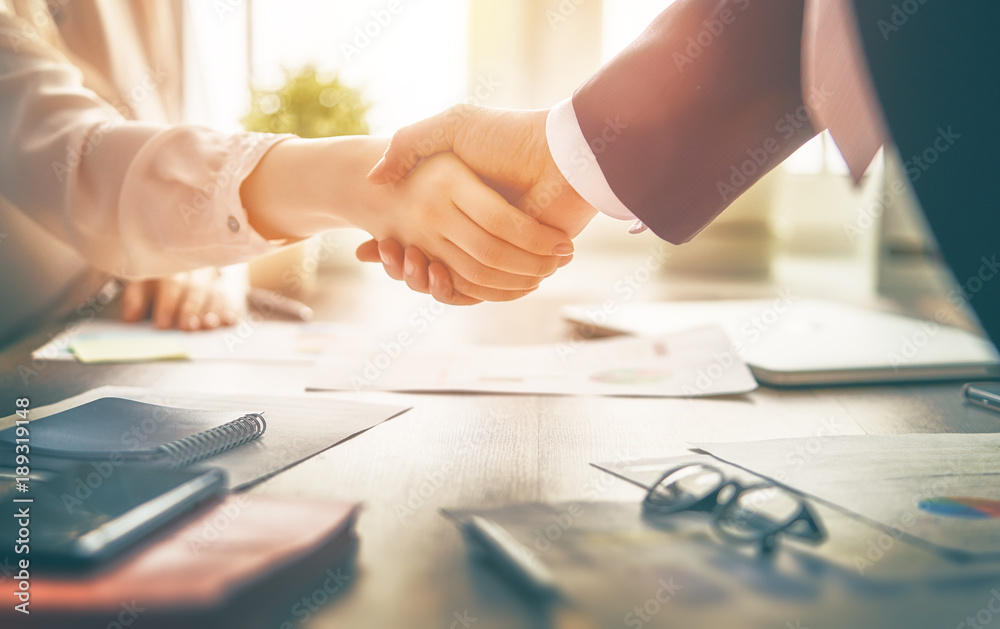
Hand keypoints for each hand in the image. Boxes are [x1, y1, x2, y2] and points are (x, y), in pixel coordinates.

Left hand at [120, 268, 241, 329]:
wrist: (180, 261)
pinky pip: (229, 301)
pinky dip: (230, 312)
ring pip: (214, 295)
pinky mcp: (223, 292)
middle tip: (188, 326)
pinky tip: (230, 321)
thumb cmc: (156, 278)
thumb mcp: (140, 281)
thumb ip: (134, 297)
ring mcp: (211, 281)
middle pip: (195, 289)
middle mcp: (193, 271)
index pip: (170, 282)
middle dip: (191, 309)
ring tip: (209, 325)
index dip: (167, 303)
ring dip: (212, 312)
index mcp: (170, 266)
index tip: (163, 323)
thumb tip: (130, 316)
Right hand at [362, 106, 596, 302]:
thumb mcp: (454, 127)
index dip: (391, 243)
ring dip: (425, 280)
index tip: (370, 247)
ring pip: (452, 279)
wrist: (565, 156)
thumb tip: (374, 178)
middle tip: (388, 255)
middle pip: (430, 261)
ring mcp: (498, 247)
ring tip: (409, 265)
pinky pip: (482, 289)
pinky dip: (457, 290)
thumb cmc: (511, 137)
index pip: (417, 231)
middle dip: (404, 265)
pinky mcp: (519, 265)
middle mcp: (478, 226)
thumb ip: (410, 142)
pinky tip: (434, 275)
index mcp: (461, 200)